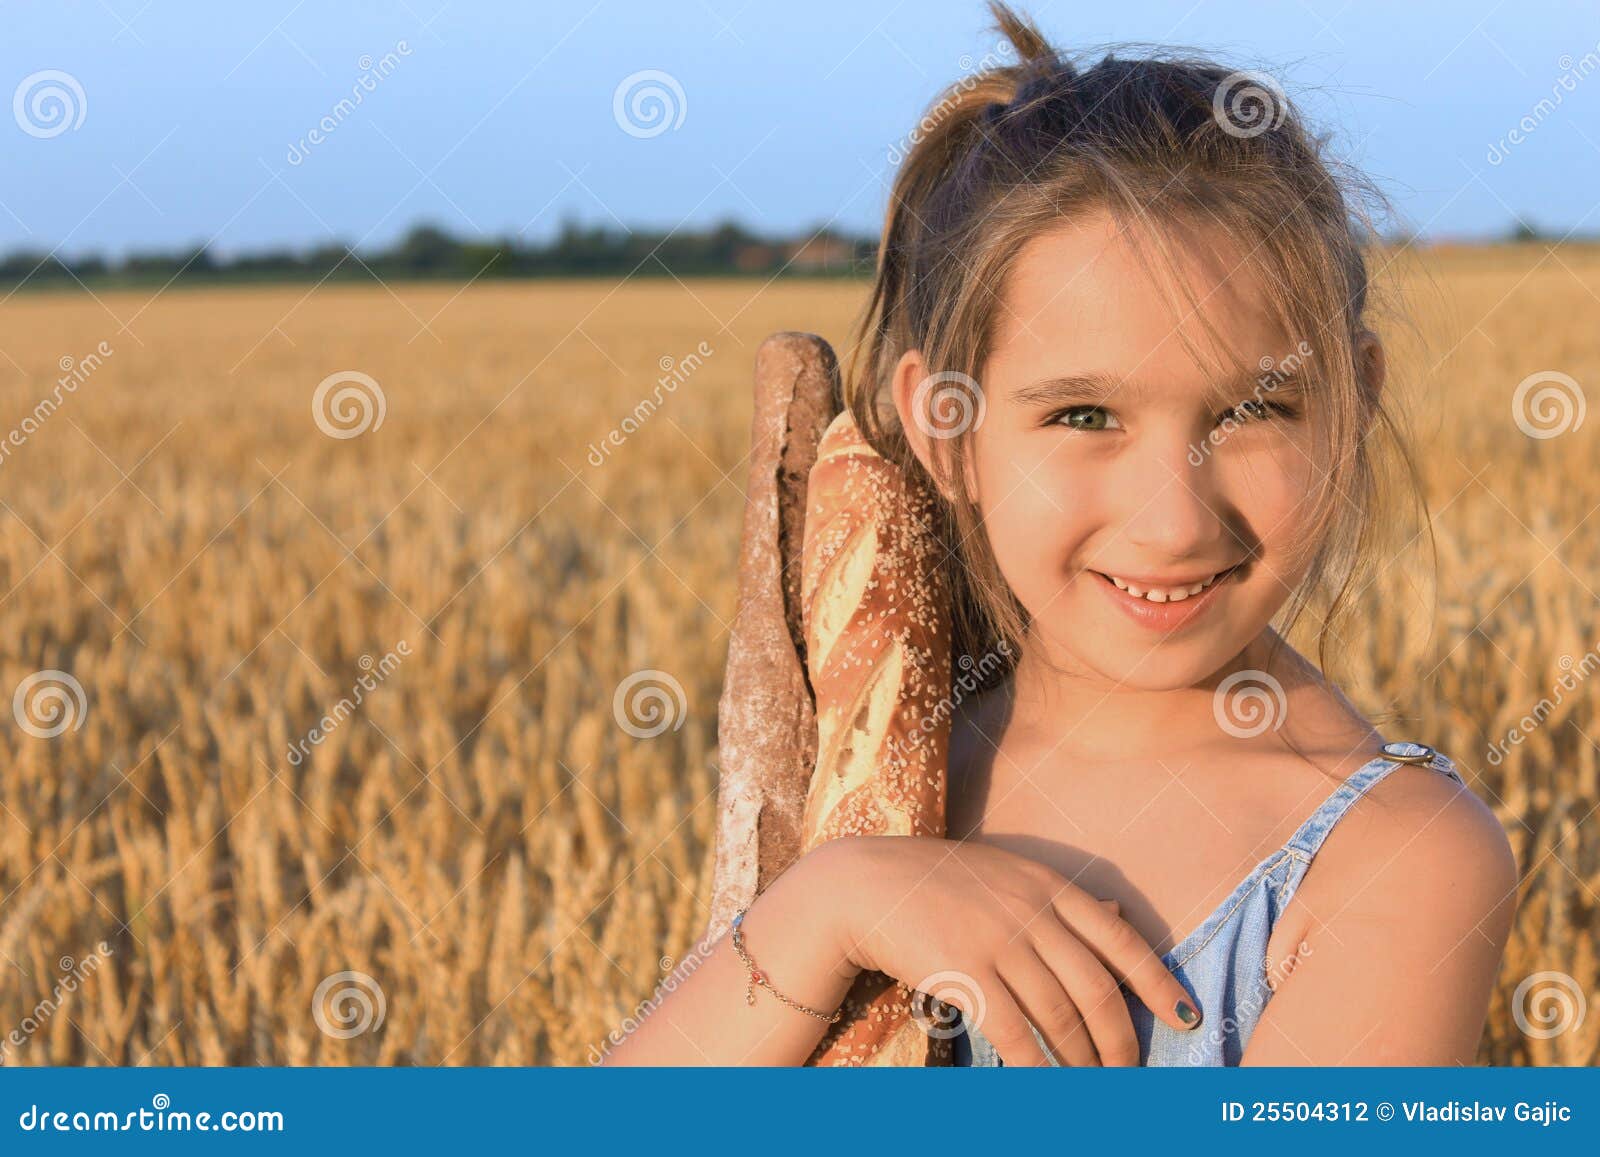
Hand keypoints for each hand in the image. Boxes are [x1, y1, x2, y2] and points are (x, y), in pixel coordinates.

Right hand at [812, 834, 1202, 1065]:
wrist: (868, 883)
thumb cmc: (941, 882)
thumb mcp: (1010, 875)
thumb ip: (1062, 899)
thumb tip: (1120, 916)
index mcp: (1050, 885)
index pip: (1120, 940)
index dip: (1158, 984)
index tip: (1186, 1019)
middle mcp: (1032, 911)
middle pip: (1096, 989)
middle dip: (1122, 1041)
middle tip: (1131, 1075)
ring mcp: (999, 941)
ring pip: (1060, 1018)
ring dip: (1083, 1063)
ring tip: (1095, 1089)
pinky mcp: (965, 972)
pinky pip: (1015, 1034)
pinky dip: (1037, 1068)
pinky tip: (1047, 1088)